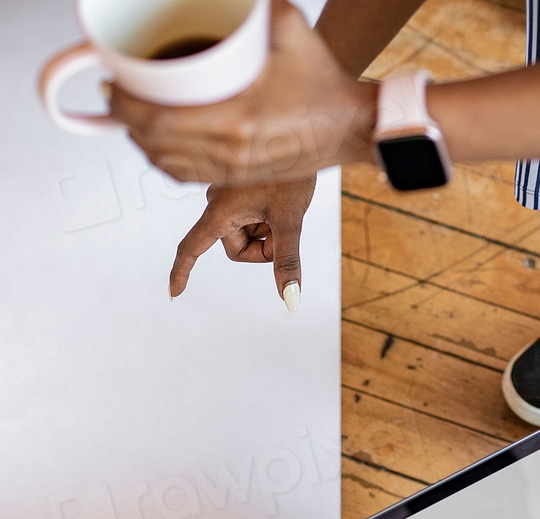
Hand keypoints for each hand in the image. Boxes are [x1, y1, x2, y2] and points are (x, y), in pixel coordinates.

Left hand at [110, 2, 376, 184]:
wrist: (350, 127)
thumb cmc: (324, 86)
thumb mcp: (291, 29)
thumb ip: (260, 5)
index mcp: (236, 119)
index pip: (160, 120)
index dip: (127, 107)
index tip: (114, 87)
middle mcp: (231, 150)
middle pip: (157, 145)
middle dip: (126, 123)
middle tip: (115, 98)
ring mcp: (234, 168)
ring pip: (169, 165)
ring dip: (143, 145)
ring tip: (132, 121)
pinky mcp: (240, 176)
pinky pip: (188, 176)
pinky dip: (165, 162)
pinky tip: (158, 147)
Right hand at [170, 179, 315, 304]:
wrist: (301, 131)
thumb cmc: (293, 171)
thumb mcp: (290, 221)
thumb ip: (287, 262)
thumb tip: (289, 300)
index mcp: (220, 211)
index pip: (192, 248)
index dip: (182, 272)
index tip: (174, 293)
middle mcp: (216, 202)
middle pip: (235, 247)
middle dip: (262, 246)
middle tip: (283, 224)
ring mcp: (225, 193)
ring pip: (244, 232)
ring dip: (266, 229)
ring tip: (281, 204)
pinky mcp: (235, 186)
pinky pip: (248, 215)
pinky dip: (265, 216)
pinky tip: (278, 197)